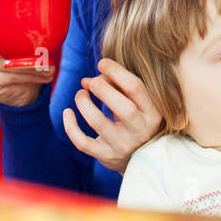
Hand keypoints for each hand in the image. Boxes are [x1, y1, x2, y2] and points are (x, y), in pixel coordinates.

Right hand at [0, 15, 54, 106]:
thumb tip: (50, 26)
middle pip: (0, 46)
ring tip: (50, 69)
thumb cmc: (22, 55)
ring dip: (32, 68)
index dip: (21, 33)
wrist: (17, 85)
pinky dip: (29, 78)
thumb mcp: (23, 39)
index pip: (0, 26)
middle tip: (49, 58)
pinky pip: (8, 78)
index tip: (43, 38)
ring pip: (5, 64)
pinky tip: (43, 77)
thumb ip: (28, 30)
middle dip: (27, 53)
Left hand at [60, 58, 161, 173]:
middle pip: (123, 108)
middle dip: (102, 88)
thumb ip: (117, 86)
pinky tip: (67, 112)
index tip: (102, 63)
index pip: (136, 88)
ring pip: (98, 122)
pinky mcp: (106, 156)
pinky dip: (70, 127)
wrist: (140, 157)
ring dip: (84, 103)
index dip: (116, 71)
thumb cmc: (135, 120)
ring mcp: (123, 145)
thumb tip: (88, 80)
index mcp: (153, 113)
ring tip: (81, 93)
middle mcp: (140, 131)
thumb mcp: (136, 103)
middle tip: (92, 81)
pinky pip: (83, 143)